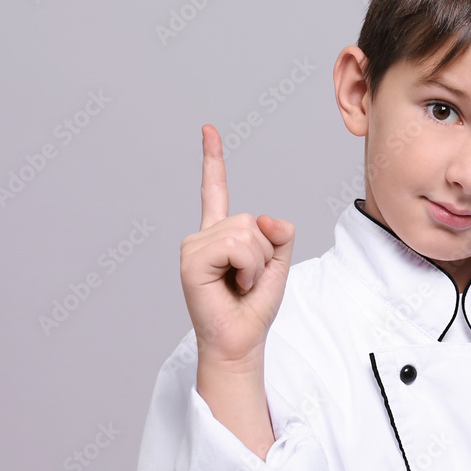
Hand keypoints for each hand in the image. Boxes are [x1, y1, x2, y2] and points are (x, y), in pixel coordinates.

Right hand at [180, 125, 294, 366]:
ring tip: (243, 285)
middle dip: (265, 253)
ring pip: (247, 233)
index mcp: (220, 235)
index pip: (216, 191)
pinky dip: (248, 268)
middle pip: (252, 220)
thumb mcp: (278, 265)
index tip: (209, 129)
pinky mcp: (192, 260)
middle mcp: (203, 236)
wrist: (240, 341)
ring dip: (257, 264)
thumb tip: (267, 218)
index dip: (214, 160)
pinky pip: (236, 246)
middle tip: (250, 281)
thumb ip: (279, 235)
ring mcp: (194, 246)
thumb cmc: (253, 308)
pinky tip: (236, 285)